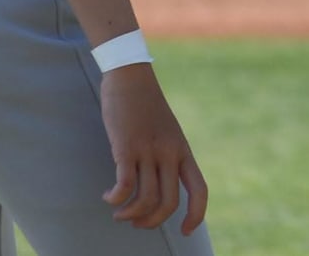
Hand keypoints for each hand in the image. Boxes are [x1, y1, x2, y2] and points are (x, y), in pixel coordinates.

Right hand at [99, 63, 207, 233]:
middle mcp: (169, 153)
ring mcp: (148, 150)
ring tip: (119, 213)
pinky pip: (124, 185)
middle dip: (152, 222)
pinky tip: (108, 197)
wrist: (130, 76)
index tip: (185, 231)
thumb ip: (168, 155)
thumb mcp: (168, 132)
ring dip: (130, 214)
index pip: (200, 190)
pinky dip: (115, 199)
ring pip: (145, 199)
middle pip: (168, 203)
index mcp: (183, 151)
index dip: (196, 215)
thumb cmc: (146, 105)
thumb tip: (160, 184)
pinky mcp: (126, 147)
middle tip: (136, 223)